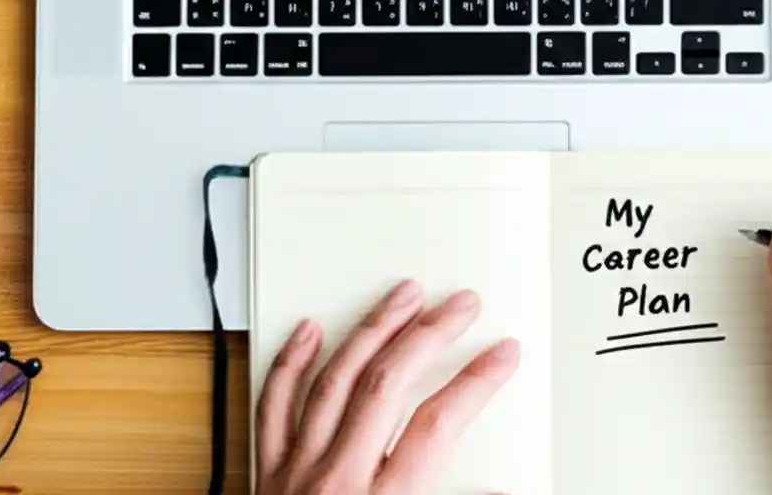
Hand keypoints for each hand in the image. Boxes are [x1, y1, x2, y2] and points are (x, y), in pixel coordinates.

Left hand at [256, 280, 519, 494]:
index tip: (503, 354)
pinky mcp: (266, 476)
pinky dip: (291, 364)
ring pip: (335, 380)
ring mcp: (297, 473)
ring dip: (372, 330)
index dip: (477, 381)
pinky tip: (310, 331)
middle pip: (388, 384)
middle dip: (430, 335)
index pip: (440, 423)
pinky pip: (275, 407)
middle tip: (460, 305)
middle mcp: (338, 480)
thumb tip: (505, 493)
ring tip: (400, 297)